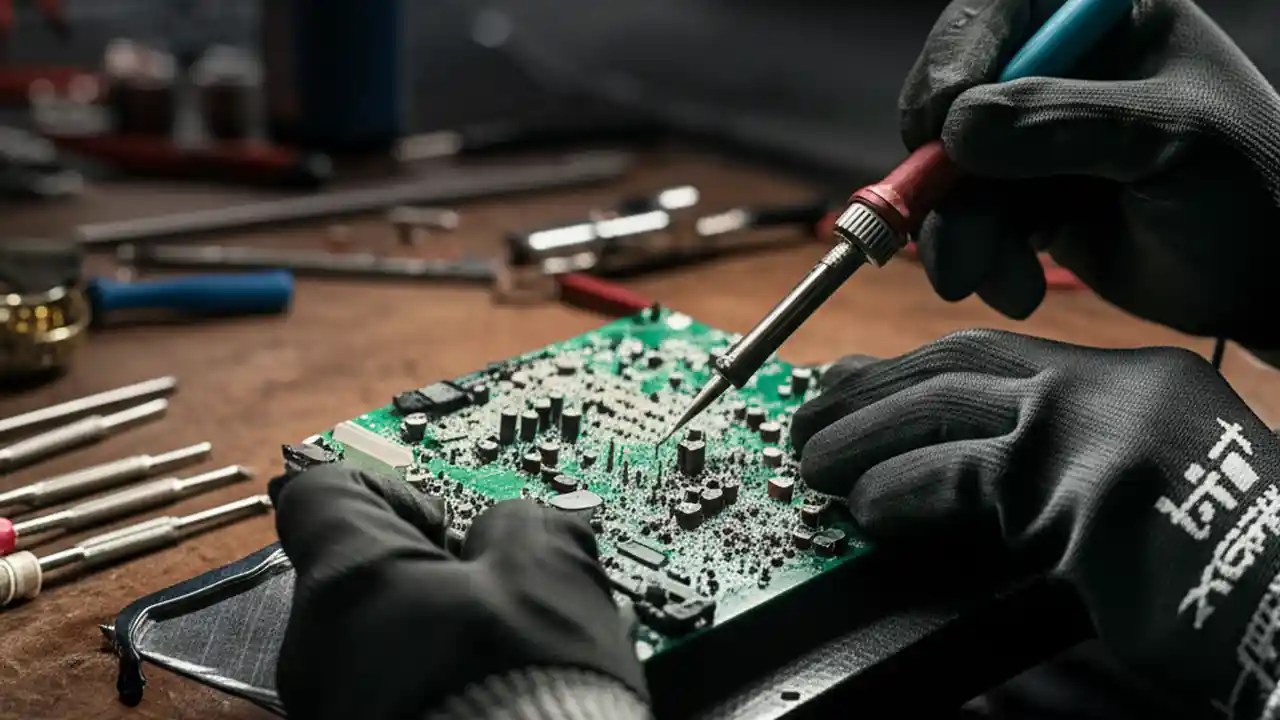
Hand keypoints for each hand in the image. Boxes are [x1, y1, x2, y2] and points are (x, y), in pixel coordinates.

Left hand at [271, 465, 646, 719]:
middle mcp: (314, 645)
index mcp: (348, 579)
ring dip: (433, 630)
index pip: (321, 491)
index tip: (443, 516)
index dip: (387, 490)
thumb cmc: (523, 692)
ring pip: (373, 636)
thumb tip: (516, 528)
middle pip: (355, 572)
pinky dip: (428, 680)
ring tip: (506, 653)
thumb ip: (524, 524)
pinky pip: (382, 688)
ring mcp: (325, 704)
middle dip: (427, 572)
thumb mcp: (552, 575)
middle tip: (497, 594)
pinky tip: (489, 693)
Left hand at [791, 330, 1279, 713]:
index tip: (850, 387)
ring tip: (816, 465)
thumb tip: (926, 467)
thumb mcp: (1120, 500)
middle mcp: (1119, 388)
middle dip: (870, 389)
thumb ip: (1038, 470)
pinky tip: (870, 509)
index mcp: (1133, 384)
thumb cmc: (1209, 577)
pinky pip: (963, 477)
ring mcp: (1105, 430)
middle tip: (810, 419)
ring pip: (947, 405)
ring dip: (865, 436)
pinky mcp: (1089, 491)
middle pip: (959, 363)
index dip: (907, 372)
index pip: (993, 356)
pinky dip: (902, 490)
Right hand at [900, 0, 1279, 347]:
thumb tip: (956, 131)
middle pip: (951, 97)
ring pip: (949, 172)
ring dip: (962, 232)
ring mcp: (1033, 137)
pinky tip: (1019, 288)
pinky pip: (964, 219)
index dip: (955, 60)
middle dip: (946, 173)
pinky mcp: (1020, 197)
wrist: (1260, 284)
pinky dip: (979, 258)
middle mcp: (1057, 68)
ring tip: (1006, 283)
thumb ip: (1063, 123)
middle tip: (946, 224)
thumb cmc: (1247, 191)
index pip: (998, 13)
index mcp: (1099, 18)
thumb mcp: (1167, 138)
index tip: (936, 123)